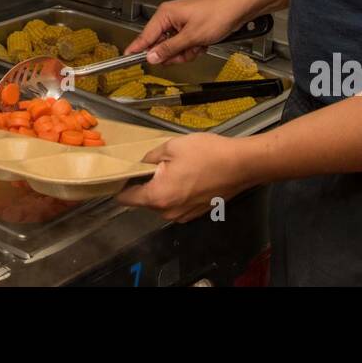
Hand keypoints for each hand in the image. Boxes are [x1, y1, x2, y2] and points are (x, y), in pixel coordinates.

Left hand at [115, 133, 251, 221]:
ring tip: (172, 167)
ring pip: (161, 203)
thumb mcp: (172, 147)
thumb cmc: (206, 154)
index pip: (126, 198)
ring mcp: (184, 215)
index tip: (120, 174)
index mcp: (158, 197)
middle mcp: (169, 212)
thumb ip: (150, 157)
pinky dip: (176, 192)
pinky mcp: (196, 213)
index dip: (120, 185)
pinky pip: (176, 204)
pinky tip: (186, 175)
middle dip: (144, 184)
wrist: (241, 165)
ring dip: (161, 188)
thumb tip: (140, 164)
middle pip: (144, 201)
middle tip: (150, 164)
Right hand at [123, 0, 247, 64]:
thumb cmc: (217, 15)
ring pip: (174, 47)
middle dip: (174, 53)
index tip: (126, 58)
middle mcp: (170, 17)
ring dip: (186, 51)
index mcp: (166, 14)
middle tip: (186, 52)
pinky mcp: (189, 28)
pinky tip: (202, 44)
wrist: (237, 10)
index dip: (137, 48)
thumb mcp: (191, 37)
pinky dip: (193, 48)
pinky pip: (184, 45)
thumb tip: (151, 56)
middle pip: (161, 45)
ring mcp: (180, 23)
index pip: (146, 35)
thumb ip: (169, 48)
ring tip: (198, 46)